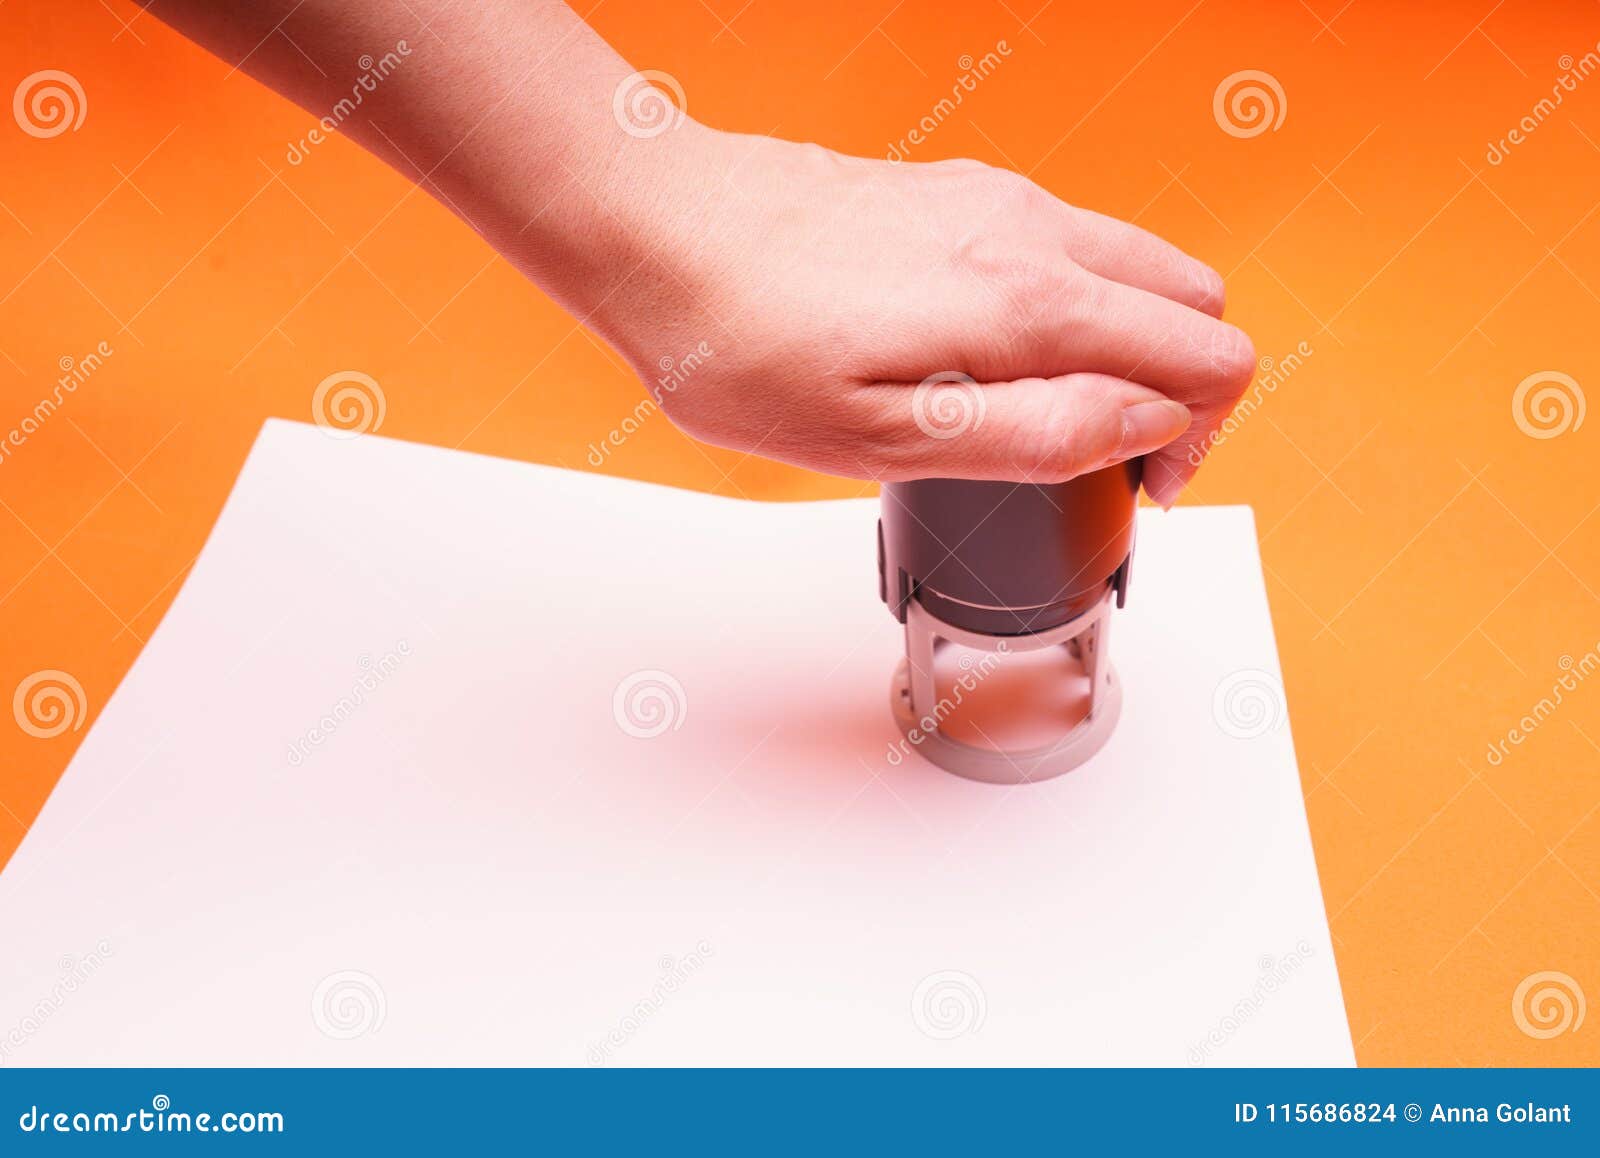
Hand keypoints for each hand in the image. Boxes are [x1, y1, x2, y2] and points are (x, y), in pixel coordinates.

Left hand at [577, 126, 1255, 505]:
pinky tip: (998, 351)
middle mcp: (1032, 233)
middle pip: (1196, 301)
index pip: (1210, 358)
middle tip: (1107, 450)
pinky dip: (1079, 302)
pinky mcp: (962, 192)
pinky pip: (1073, 243)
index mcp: (1027, 305)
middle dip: (1184, 386)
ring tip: (1051, 406)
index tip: (1140, 483)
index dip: (1198, 439)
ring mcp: (1000, 202)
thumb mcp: (886, 436)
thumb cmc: (742, 342)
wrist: (659, 230)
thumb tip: (1149, 421)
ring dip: (1133, 341)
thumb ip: (1036, 432)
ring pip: (1141, 265)